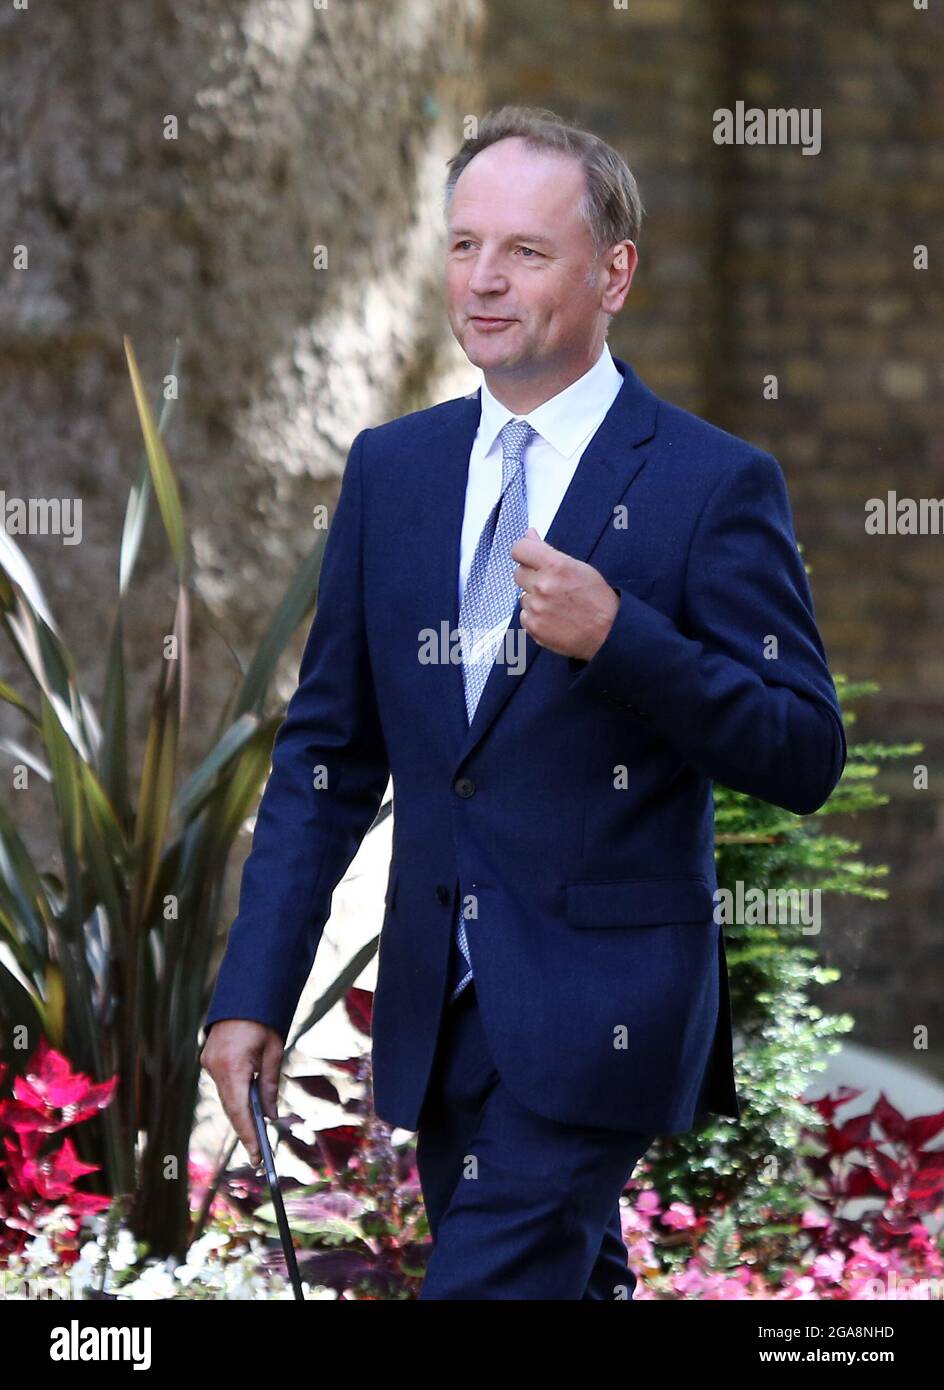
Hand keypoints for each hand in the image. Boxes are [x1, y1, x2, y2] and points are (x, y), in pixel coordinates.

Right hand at [199, 1019, 283, 1166]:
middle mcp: (215, 1067)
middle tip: (259, 1156)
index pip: (239, 1110)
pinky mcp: (208, 1059)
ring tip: (255, 1139)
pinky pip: (223, 1085)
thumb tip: (270, 1115)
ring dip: (240, 1115)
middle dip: (244, 1131)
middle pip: (230, 1108)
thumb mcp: (274, 1052)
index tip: (258, 1156)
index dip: (248, 1135)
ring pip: (225, 1098)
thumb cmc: (264, 1021)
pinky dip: (234, 1098)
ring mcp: (208, 1062)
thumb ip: (270, 1085)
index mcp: (233, 1065)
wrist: (244, 993)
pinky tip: (246, 1110)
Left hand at [511, 528, 619, 659]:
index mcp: (555, 565)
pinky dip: (535, 616)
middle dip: (531, 577)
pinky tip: (553, 617)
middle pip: (518, 573)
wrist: (607, 632)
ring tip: (556, 604)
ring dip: (534, 598)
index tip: (528, 557)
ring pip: (522, 596)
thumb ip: (548, 550)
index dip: (524, 551)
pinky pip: (524, 616)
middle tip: (550, 584)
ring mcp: (537, 608)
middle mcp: (543, 586)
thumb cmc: (597, 599)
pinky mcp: (534, 627)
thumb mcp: (577, 566)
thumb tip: (529, 535)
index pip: (520, 549)